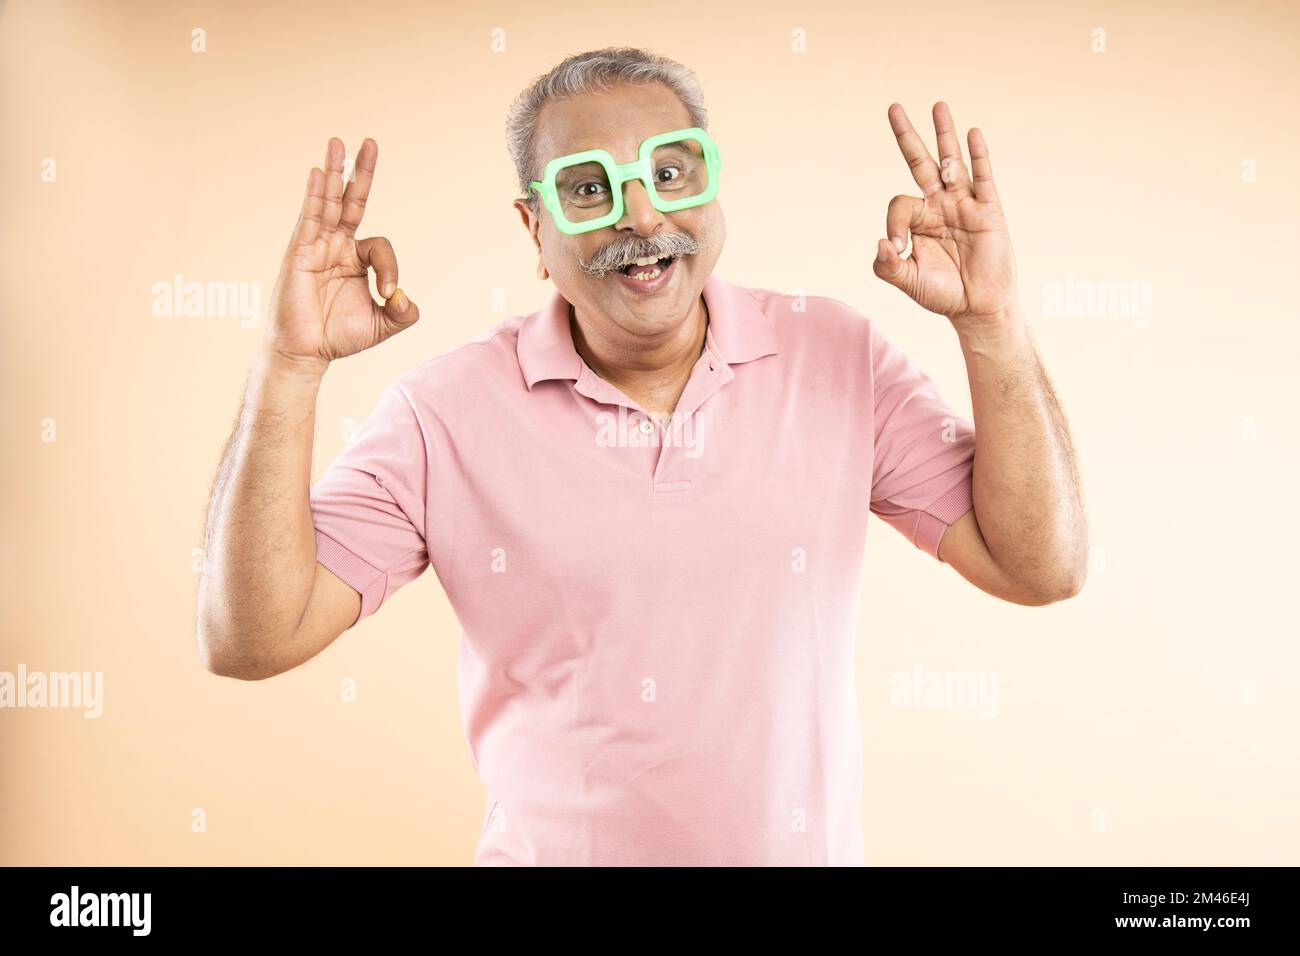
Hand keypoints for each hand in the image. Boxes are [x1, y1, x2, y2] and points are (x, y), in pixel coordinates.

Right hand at [263, 138, 419, 376]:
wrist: (307, 353)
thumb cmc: (340, 337)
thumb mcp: (384, 325)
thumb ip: (404, 312)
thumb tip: (406, 296)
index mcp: (355, 259)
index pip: (380, 246)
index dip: (390, 267)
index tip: (389, 293)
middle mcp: (336, 246)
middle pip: (351, 201)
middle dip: (361, 173)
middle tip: (371, 143)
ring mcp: (316, 246)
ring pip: (327, 202)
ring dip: (334, 171)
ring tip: (338, 142)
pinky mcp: (299, 251)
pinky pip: (309, 217)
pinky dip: (315, 195)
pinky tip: (320, 172)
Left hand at [873, 102, 1017, 332]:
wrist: (977, 308)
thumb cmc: (942, 294)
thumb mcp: (908, 281)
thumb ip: (888, 266)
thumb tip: (880, 243)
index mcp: (918, 220)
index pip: (899, 203)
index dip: (894, 222)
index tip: (896, 246)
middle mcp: (939, 206)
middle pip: (920, 162)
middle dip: (907, 136)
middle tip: (892, 107)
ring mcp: (965, 205)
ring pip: (952, 162)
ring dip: (944, 134)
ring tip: (937, 106)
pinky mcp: (989, 210)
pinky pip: (983, 177)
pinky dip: (978, 156)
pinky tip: (972, 134)